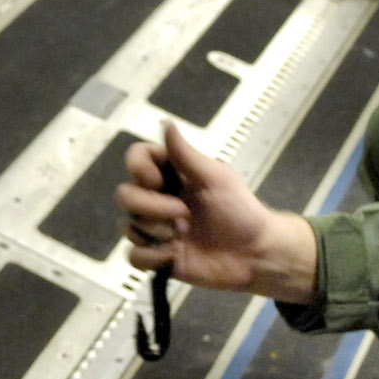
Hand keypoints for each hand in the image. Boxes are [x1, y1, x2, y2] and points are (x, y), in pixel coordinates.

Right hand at [116, 122, 320, 300]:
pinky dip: (152, 256)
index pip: (136, 159)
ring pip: (126, 226)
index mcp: (171, 175)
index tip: (158, 180)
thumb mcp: (216, 178)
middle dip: (150, 207)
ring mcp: (155, 230)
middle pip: (125, 195)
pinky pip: (134, 256)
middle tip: (183, 214)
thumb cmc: (240, 210)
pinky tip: (175, 255)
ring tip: (182, 237)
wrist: (254, 253)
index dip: (139, 168)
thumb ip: (185, 154)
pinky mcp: (157, 257)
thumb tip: (166, 122)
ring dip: (154, 232)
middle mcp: (158, 199)